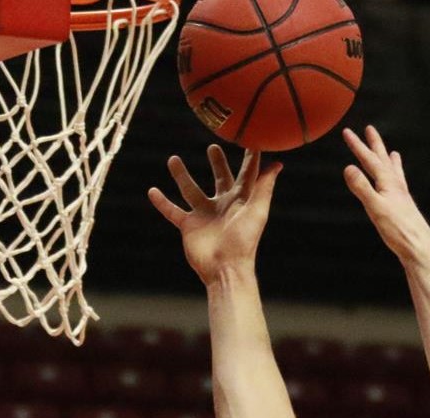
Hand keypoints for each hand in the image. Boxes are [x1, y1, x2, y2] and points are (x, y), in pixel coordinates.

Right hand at [148, 146, 282, 283]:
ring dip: (181, 175)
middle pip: (219, 179)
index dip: (249, 157)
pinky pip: (172, 211)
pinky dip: (162, 202)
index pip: (246, 174)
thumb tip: (277, 164)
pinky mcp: (189, 226)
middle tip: (213, 147)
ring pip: (190, 190)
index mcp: (241, 200)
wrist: (225, 267)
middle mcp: (222, 205)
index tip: (251, 137)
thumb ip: (264, 187)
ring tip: (172, 159)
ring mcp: (204, 215)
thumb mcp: (257, 211)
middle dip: (217, 163)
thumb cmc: (244, 241)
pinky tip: (152, 191)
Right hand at [342, 125, 429, 262]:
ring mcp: (402, 197)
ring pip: (394, 173)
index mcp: (388, 184)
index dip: (357, 146)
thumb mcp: (375, 208)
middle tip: (370, 129)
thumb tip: (348, 168)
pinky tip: (398, 186)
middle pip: (384, 160)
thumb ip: (362, 188)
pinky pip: (400, 187)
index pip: (369, 160)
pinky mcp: (405, 208)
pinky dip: (397, 180)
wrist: (419, 248)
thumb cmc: (398, 230)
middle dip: (375, 145)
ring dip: (390, 161)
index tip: (347, 132)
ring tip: (393, 153)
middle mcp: (397, 186)